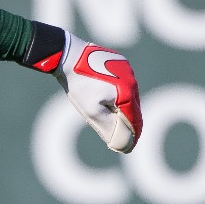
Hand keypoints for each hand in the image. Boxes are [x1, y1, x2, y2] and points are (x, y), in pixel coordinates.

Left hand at [57, 33, 140, 153]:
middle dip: (128, 123)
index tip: (126, 147)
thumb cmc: (79, 86)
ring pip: (130, 95)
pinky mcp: (121, 63)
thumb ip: (110, 129)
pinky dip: (119, 94)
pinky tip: (108, 98)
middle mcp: (132, 81)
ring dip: (124, 108)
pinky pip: (125, 83)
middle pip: (134, 109)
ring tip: (114, 118)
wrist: (69, 56)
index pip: (135, 121)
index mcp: (127, 94)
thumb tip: (126, 145)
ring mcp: (128, 70)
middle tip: (121, 136)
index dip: (132, 136)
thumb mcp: (92, 113)